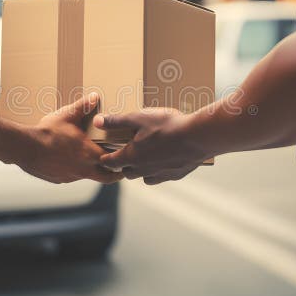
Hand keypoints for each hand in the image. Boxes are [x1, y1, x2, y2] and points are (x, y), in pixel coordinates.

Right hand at [13, 93, 123, 183]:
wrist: (25, 148)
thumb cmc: (47, 132)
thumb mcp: (66, 116)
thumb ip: (82, 106)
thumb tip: (95, 96)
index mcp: (89, 153)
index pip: (113, 162)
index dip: (120, 161)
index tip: (125, 159)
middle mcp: (83, 169)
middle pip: (106, 178)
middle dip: (114, 175)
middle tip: (118, 170)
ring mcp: (71, 176)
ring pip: (87, 176)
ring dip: (91, 170)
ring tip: (89, 160)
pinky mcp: (59, 179)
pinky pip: (71, 176)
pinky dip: (74, 171)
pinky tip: (67, 161)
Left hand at [93, 109, 209, 184]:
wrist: (198, 137)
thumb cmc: (167, 125)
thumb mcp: (139, 118)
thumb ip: (117, 121)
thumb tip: (97, 121)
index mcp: (132, 156)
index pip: (111, 163)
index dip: (105, 159)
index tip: (103, 157)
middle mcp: (143, 170)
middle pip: (126, 172)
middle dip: (123, 164)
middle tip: (124, 153)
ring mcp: (159, 175)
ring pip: (143, 177)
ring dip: (140, 169)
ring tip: (143, 157)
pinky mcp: (174, 176)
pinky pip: (160, 177)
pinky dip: (156, 171)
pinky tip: (162, 161)